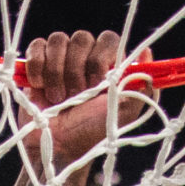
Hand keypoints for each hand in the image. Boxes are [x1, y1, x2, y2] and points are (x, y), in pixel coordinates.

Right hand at [20, 30, 146, 179]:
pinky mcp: (37, 65)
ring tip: (58, 98)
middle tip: (75, 97)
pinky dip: (37, 66)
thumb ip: (141, 85)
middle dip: (76, 71)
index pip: (108, 39)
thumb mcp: (124, 112)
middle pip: (81, 38)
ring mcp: (60, 60)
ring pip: (58, 40)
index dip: (99, 59)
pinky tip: (39, 87)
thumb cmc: (91, 133)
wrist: (57, 147)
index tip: (96, 84)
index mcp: (108, 65)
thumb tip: (147, 52)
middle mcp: (85, 58)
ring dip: (56, 72)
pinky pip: (37, 46)